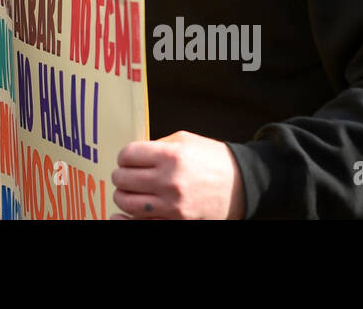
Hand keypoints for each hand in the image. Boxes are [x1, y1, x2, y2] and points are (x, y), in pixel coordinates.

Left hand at [110, 131, 244, 219]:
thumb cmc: (212, 159)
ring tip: (129, 191)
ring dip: (123, 196)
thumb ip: (156, 146)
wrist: (242, 184)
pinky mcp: (178, 222)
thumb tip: (132, 155)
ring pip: (127, 203)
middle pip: (123, 179)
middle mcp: (170, 182)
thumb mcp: (184, 141)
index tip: (128, 159)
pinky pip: (142, 222)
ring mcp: (173, 206)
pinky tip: (128, 211)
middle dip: (121, 175)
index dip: (124, 157)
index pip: (127, 156)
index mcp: (171, 156)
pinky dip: (130, 217)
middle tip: (125, 175)